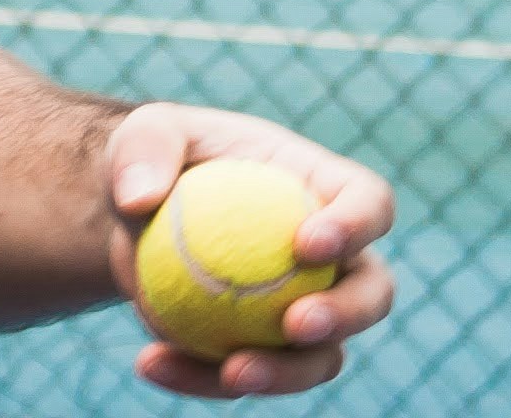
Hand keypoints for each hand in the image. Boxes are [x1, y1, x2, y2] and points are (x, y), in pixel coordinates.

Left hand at [101, 104, 396, 397]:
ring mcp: (305, 310)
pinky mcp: (265, 352)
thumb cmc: (159, 158)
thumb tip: (140, 200)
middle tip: (295, 325)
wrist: (141, 219)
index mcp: (326, 188)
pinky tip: (152, 363)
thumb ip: (144, 148)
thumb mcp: (145, 133)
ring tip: (231, 372)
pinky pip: (247, 375)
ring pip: (321, 357)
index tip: (306, 244)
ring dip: (284, 373)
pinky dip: (201, 377)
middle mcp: (334, 259)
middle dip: (346, 314)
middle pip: (371, 292)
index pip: (368, 202)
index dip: (355, 226)